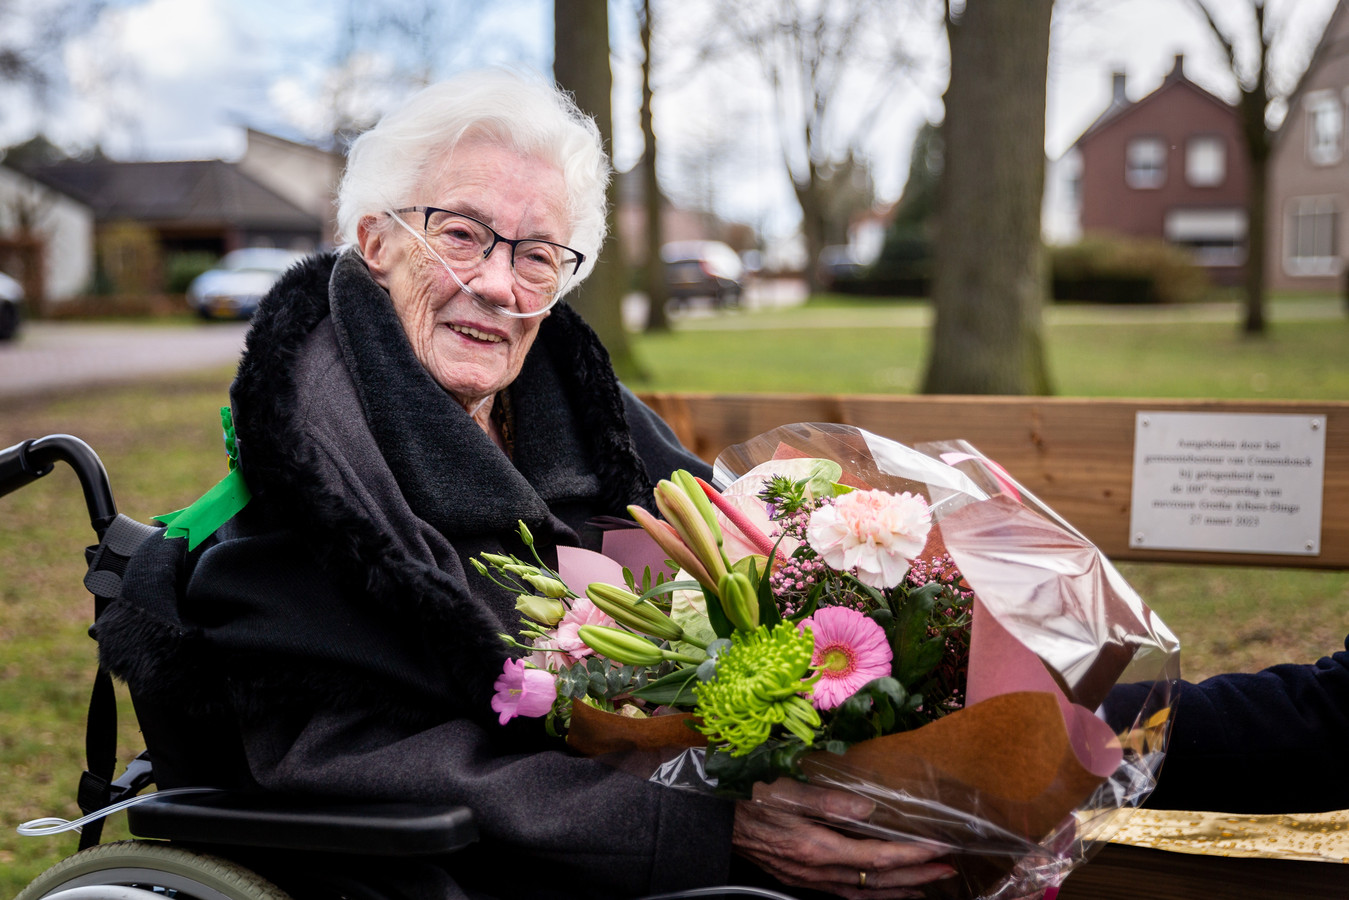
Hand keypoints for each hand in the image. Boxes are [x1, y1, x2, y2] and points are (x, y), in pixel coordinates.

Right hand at [731, 778, 956, 898]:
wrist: (713, 820)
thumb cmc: (748, 797)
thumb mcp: (784, 789)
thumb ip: (827, 799)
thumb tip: (869, 808)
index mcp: (816, 848)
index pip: (877, 858)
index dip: (912, 856)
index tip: (941, 847)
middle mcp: (816, 872)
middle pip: (876, 883)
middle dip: (916, 878)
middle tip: (949, 870)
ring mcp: (808, 880)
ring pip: (864, 895)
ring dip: (899, 891)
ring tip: (928, 884)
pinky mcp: (801, 880)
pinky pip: (847, 895)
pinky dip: (873, 895)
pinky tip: (885, 890)